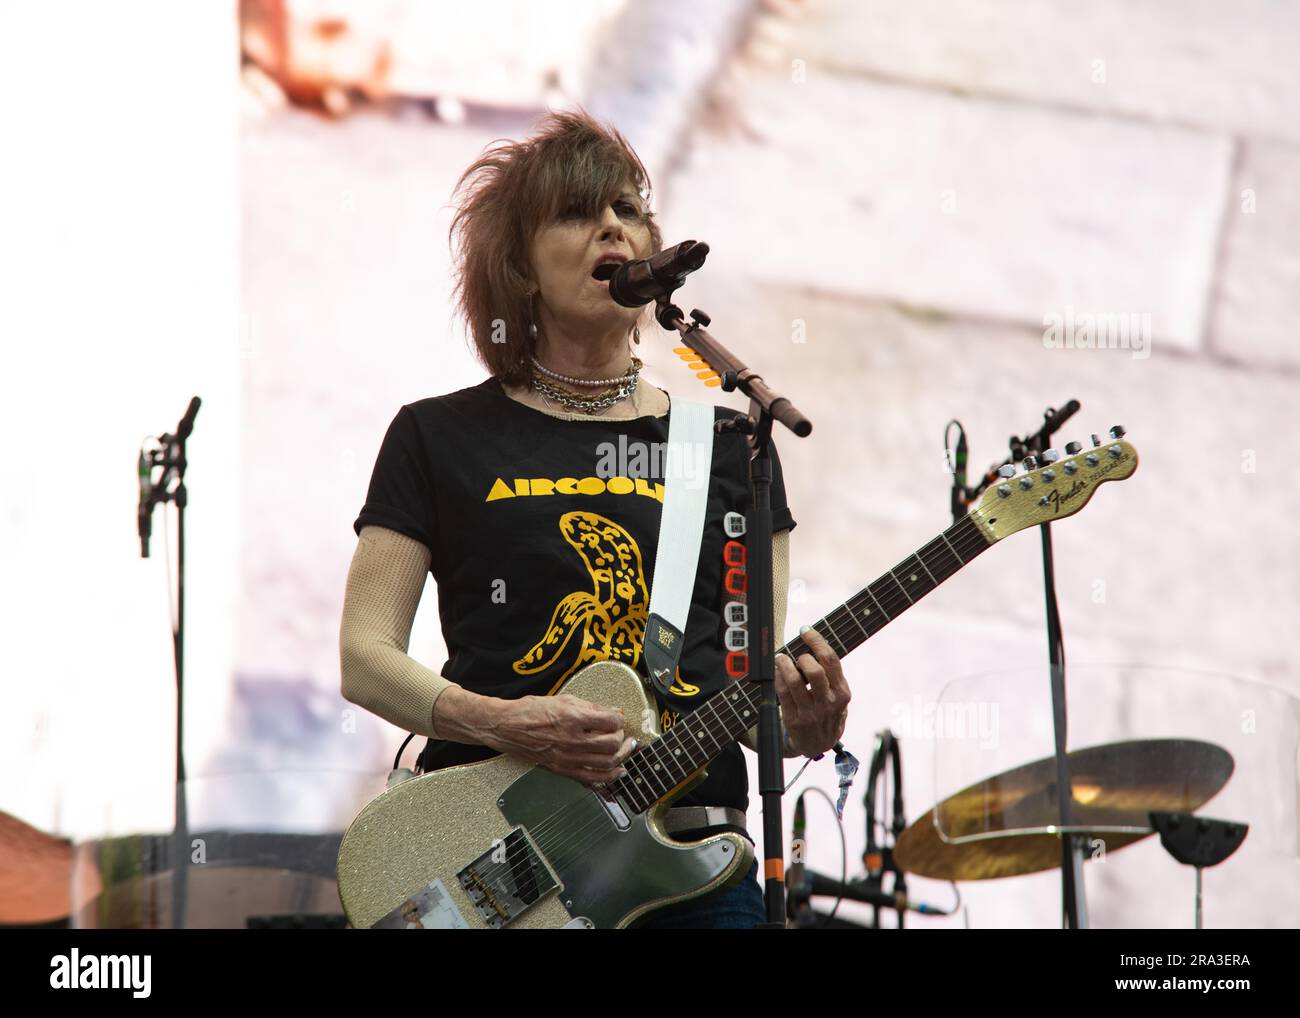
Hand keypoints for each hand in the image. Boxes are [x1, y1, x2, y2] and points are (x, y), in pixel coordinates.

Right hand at [476, 692, 636, 784]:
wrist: (507, 727)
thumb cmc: (531, 711)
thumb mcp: (564, 700)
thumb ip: (591, 707)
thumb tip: (613, 711)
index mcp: (572, 718)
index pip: (610, 721)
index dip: (619, 719)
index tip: (618, 718)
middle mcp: (572, 740)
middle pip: (612, 743)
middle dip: (622, 737)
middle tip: (622, 733)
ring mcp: (568, 758)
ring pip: (607, 763)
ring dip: (621, 756)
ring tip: (625, 749)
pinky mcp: (563, 770)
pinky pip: (592, 779)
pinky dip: (609, 776)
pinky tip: (618, 770)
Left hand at [775, 627, 849, 756]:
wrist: (818, 744)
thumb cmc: (828, 712)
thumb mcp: (838, 696)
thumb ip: (832, 676)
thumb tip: (813, 644)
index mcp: (842, 693)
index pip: (831, 660)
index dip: (816, 641)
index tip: (805, 630)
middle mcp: (828, 703)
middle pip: (814, 671)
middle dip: (802, 656)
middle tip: (797, 654)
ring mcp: (810, 713)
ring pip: (795, 681)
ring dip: (784, 665)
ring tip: (781, 658)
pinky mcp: (793, 719)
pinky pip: (782, 693)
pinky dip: (777, 678)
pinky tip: (776, 672)